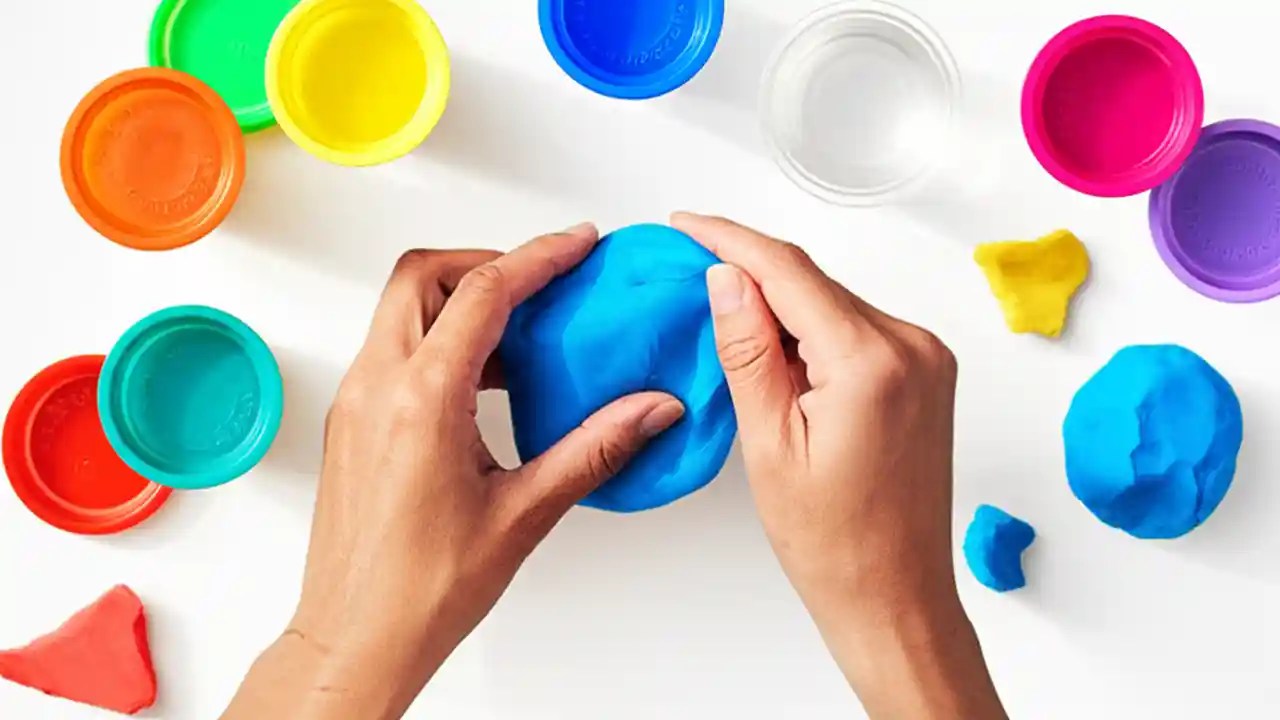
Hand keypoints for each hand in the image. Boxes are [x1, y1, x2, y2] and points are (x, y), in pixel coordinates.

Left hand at [223, 224, 683, 719]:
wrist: (355, 639)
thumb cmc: (420, 591)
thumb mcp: (524, 513)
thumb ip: (594, 448)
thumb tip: (650, 410)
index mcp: (421, 400)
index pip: (484, 291)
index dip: (539, 256)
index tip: (577, 245)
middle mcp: (376, 387)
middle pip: (425, 276)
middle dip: (487, 263)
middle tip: (543, 282)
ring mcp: (356, 402)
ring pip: (403, 309)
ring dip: (461, 302)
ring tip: (523, 338)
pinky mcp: (352, 421)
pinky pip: (394, 349)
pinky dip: (440, 341)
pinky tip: (487, 386)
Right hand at [672, 213, 1004, 718]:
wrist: (895, 596)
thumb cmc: (832, 542)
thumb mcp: (769, 444)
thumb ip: (748, 351)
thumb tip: (727, 277)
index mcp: (871, 362)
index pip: (788, 271)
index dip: (730, 239)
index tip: (686, 225)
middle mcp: (912, 346)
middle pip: (814, 284)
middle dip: (752, 277)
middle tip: (691, 282)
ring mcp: (927, 359)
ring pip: (834, 305)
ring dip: (782, 309)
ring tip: (731, 337)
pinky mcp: (928, 375)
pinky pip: (858, 330)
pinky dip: (815, 333)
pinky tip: (781, 361)